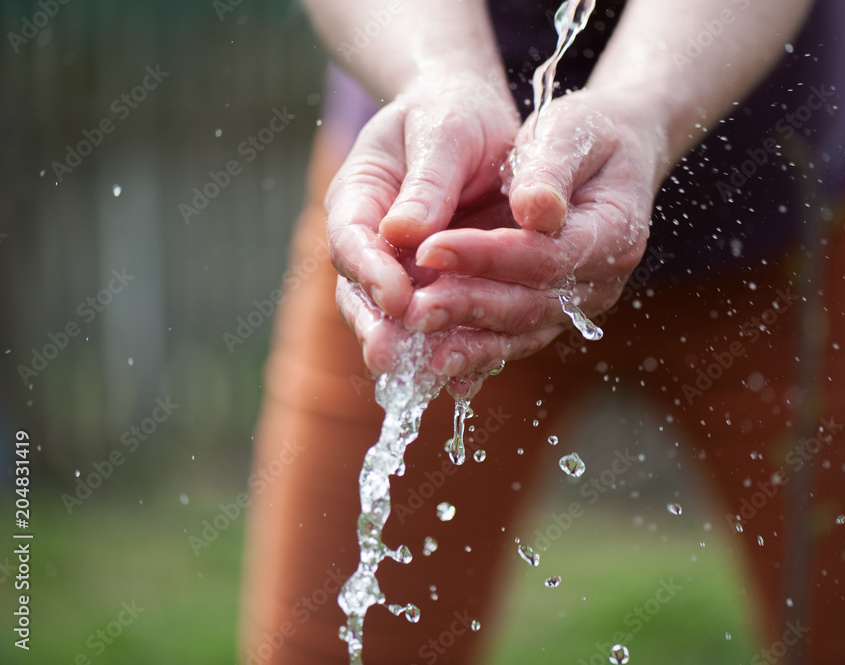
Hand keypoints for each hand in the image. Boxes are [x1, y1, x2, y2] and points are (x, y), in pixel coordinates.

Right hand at [330, 75, 551, 394]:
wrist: (472, 124)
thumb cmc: (452, 116)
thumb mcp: (444, 133)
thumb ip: (427, 182)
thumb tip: (402, 233)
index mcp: (358, 199)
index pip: (351, 241)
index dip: (371, 273)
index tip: (397, 299)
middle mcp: (371, 244)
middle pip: (362, 294)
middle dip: (379, 329)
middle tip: (394, 361)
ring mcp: (400, 272)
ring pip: (397, 319)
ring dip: (413, 350)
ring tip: (431, 381)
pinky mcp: (435, 290)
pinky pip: (437, 323)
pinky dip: (450, 348)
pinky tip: (468, 376)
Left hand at [403, 88, 662, 376]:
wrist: (606, 156)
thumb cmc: (583, 135)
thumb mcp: (567, 134)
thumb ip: (550, 171)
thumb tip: (535, 211)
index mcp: (612, 233)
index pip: (545, 256)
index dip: (486, 257)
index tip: (429, 248)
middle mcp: (600, 282)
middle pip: (529, 305)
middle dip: (468, 308)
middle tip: (412, 311)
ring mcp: (577, 305)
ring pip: (518, 332)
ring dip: (466, 343)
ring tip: (415, 347)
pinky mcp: (551, 314)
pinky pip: (511, 339)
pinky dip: (473, 352)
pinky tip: (434, 364)